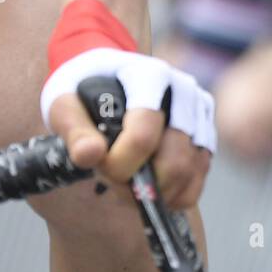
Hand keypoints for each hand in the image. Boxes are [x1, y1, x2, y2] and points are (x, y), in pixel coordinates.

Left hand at [41, 49, 213, 209]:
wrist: (103, 77)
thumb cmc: (84, 89)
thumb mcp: (65, 103)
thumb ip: (73, 129)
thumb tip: (89, 155)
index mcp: (150, 76)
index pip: (144, 135)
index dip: (119, 163)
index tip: (98, 166)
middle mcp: (184, 94)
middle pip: (173, 161)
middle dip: (139, 183)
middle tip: (110, 178)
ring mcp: (200, 116)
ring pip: (189, 174)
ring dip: (155, 192)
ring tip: (124, 181)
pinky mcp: (206, 138)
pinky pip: (197, 182)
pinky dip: (171, 195)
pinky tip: (146, 186)